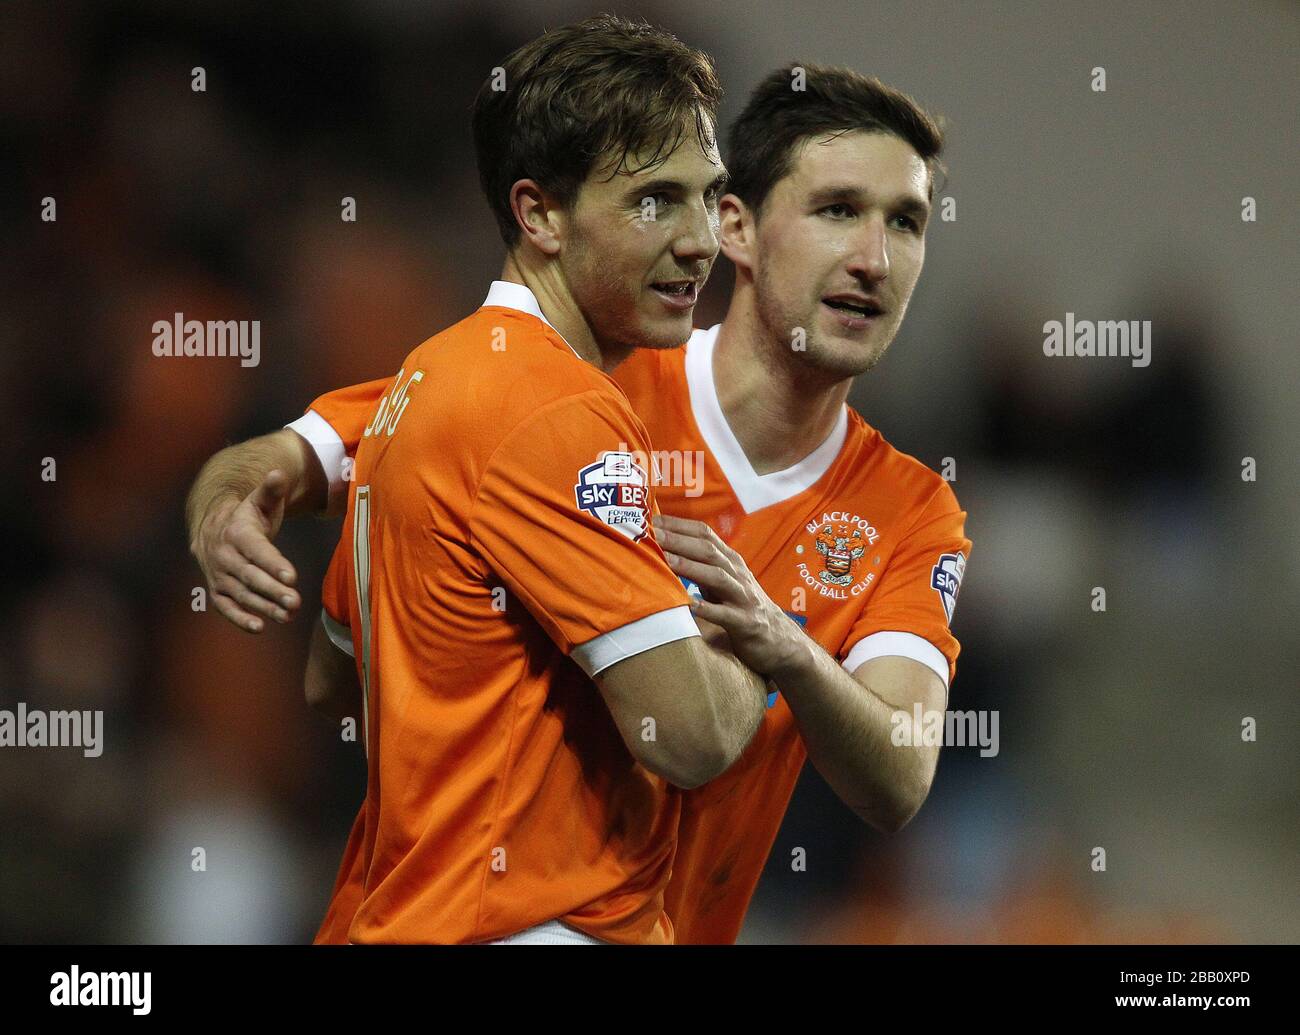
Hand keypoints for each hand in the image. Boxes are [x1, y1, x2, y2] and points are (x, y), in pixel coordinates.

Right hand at [190, 470, 299, 632]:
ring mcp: (219, 575)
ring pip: (242, 594)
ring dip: (264, 607)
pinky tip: (259, 627)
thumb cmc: (246, 516)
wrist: (212, 528)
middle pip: (251, 576)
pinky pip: (226, 607)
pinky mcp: (217, 591)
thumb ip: (270, 490)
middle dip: (273, 591)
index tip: (291, 576)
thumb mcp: (259, 501)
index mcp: (237, 533)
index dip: (273, 564)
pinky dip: (240, 618)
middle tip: (295, 602)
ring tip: (288, 616)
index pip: (257, 550)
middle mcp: (224, 556)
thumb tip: (278, 473)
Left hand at [653, 514, 802, 677]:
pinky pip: (725, 614)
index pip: (704, 534)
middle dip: (679, 541)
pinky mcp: (746, 622)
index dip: (678, 525)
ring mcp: (743, 597)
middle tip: (650, 535)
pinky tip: (690, 605)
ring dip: (691, 568)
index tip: (650, 520)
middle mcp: (737, 573)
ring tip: (667, 562)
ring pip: (718, 577)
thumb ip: (699, 565)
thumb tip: (662, 549)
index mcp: (729, 560)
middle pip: (708, 551)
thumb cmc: (740, 606)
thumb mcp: (721, 581)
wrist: (777, 639)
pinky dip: (708, 609)